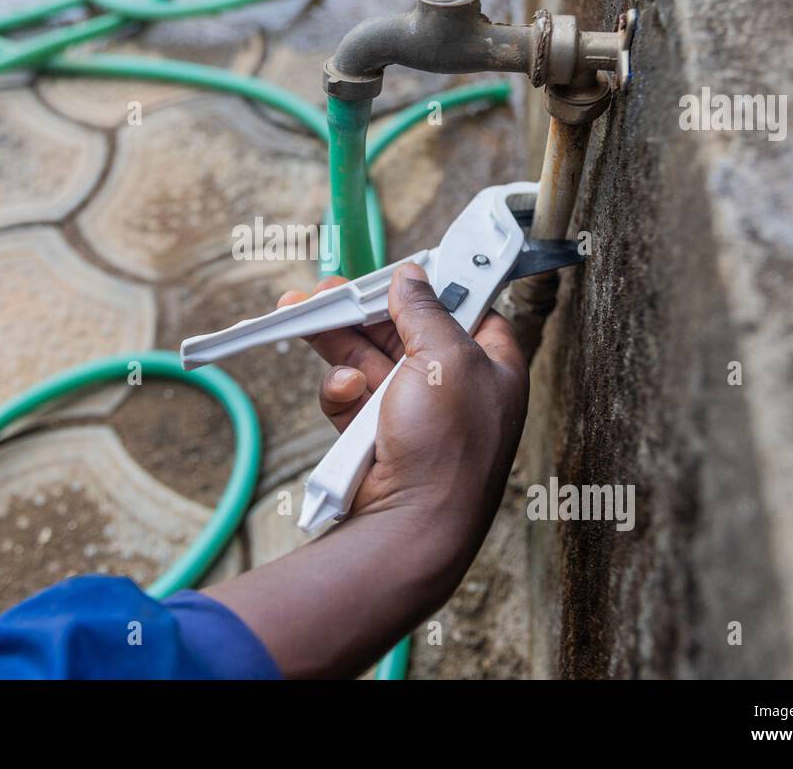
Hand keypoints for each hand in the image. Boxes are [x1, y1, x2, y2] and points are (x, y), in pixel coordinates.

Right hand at [280, 261, 526, 541]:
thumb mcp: (446, 357)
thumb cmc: (446, 446)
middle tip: (329, 288)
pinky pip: (352, 396)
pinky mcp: (377, 434)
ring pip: (368, 357)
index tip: (405, 266)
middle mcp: (454, 387)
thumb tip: (412, 277)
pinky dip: (342, 392)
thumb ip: (425, 310)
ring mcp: (413, 412)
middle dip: (364, 308)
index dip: (435, 285)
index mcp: (491, 365)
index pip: (467, 308)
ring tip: (302, 312)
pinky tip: (343, 392)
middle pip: (404, 329)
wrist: (410, 525)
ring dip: (337, 337)